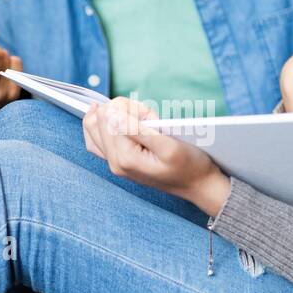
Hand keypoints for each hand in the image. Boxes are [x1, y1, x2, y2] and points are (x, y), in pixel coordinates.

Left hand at [82, 97, 230, 215]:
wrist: (199, 185)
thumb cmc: (190, 166)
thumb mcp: (169, 146)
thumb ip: (138, 130)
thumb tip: (111, 114)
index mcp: (124, 158)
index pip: (110, 115)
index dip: (132, 107)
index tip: (151, 117)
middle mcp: (114, 162)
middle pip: (101, 117)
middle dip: (125, 110)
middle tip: (149, 118)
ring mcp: (114, 162)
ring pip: (94, 125)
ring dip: (116, 115)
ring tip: (139, 119)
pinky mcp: (117, 161)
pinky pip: (95, 139)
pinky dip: (103, 125)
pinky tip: (114, 120)